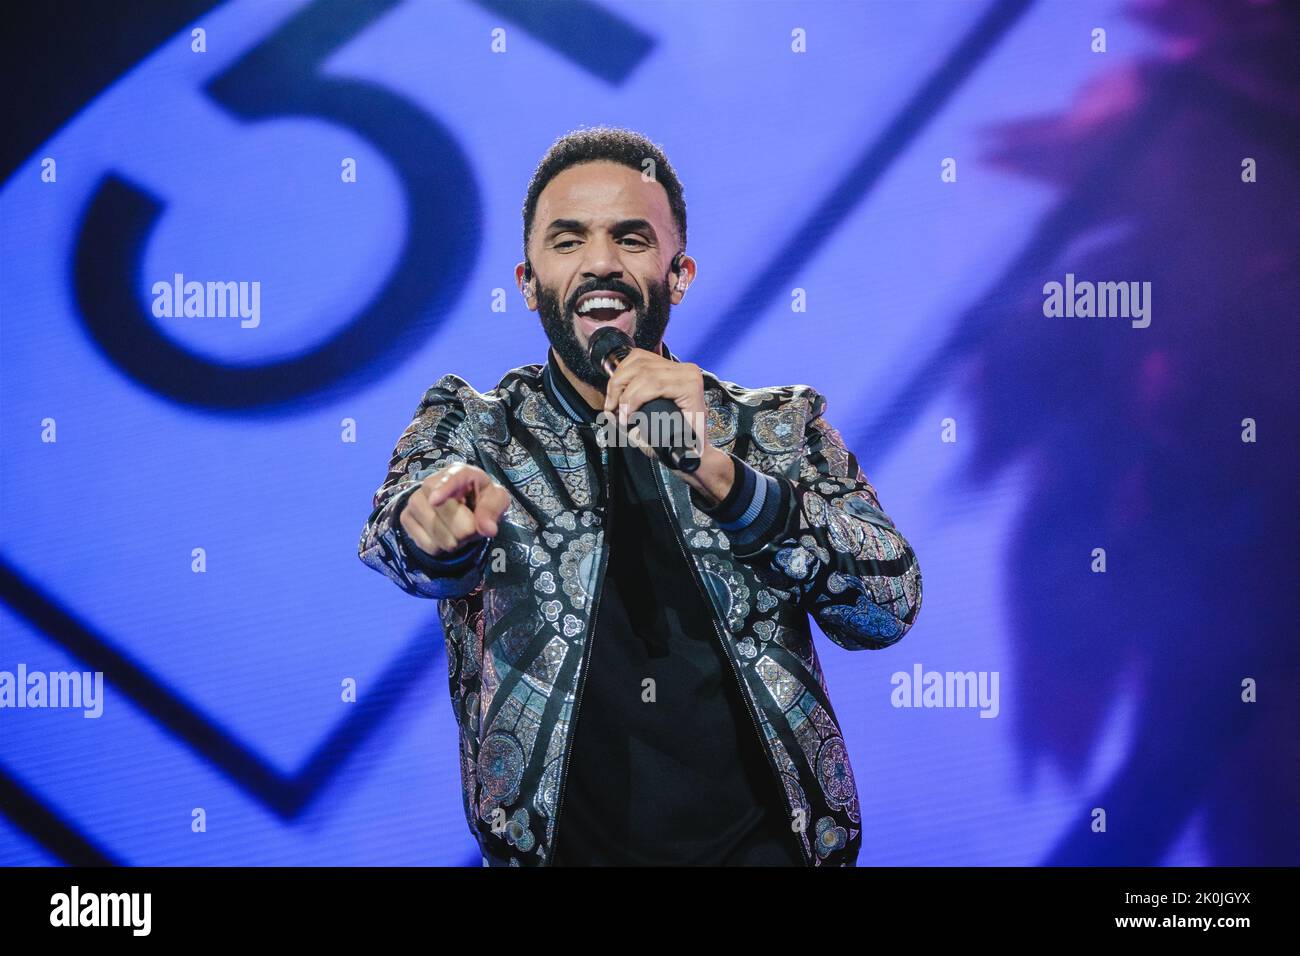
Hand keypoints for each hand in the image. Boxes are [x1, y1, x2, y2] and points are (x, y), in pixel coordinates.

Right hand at [399, 463, 510, 557]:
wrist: (462, 507)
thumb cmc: (481, 499)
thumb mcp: (496, 499)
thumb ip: (493, 510)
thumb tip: (488, 529)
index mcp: (459, 472)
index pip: (452, 478)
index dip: (443, 489)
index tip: (435, 500)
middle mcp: (431, 483)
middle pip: (448, 516)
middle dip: (467, 530)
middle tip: (472, 525)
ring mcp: (414, 500)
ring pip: (437, 535)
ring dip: (455, 542)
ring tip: (458, 529)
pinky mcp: (405, 518)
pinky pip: (427, 546)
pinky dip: (441, 548)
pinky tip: (444, 535)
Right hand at [601, 349, 733, 505]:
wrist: (696, 442)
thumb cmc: (687, 444)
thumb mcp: (668, 442)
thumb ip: (643, 435)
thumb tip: (619, 421)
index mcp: (690, 385)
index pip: (652, 382)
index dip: (631, 399)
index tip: (623, 418)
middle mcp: (685, 371)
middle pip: (641, 370)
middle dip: (620, 391)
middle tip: (613, 412)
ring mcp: (676, 366)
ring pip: (636, 361)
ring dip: (617, 381)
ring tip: (612, 402)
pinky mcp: (665, 365)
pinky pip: (638, 358)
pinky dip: (623, 370)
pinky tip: (618, 386)